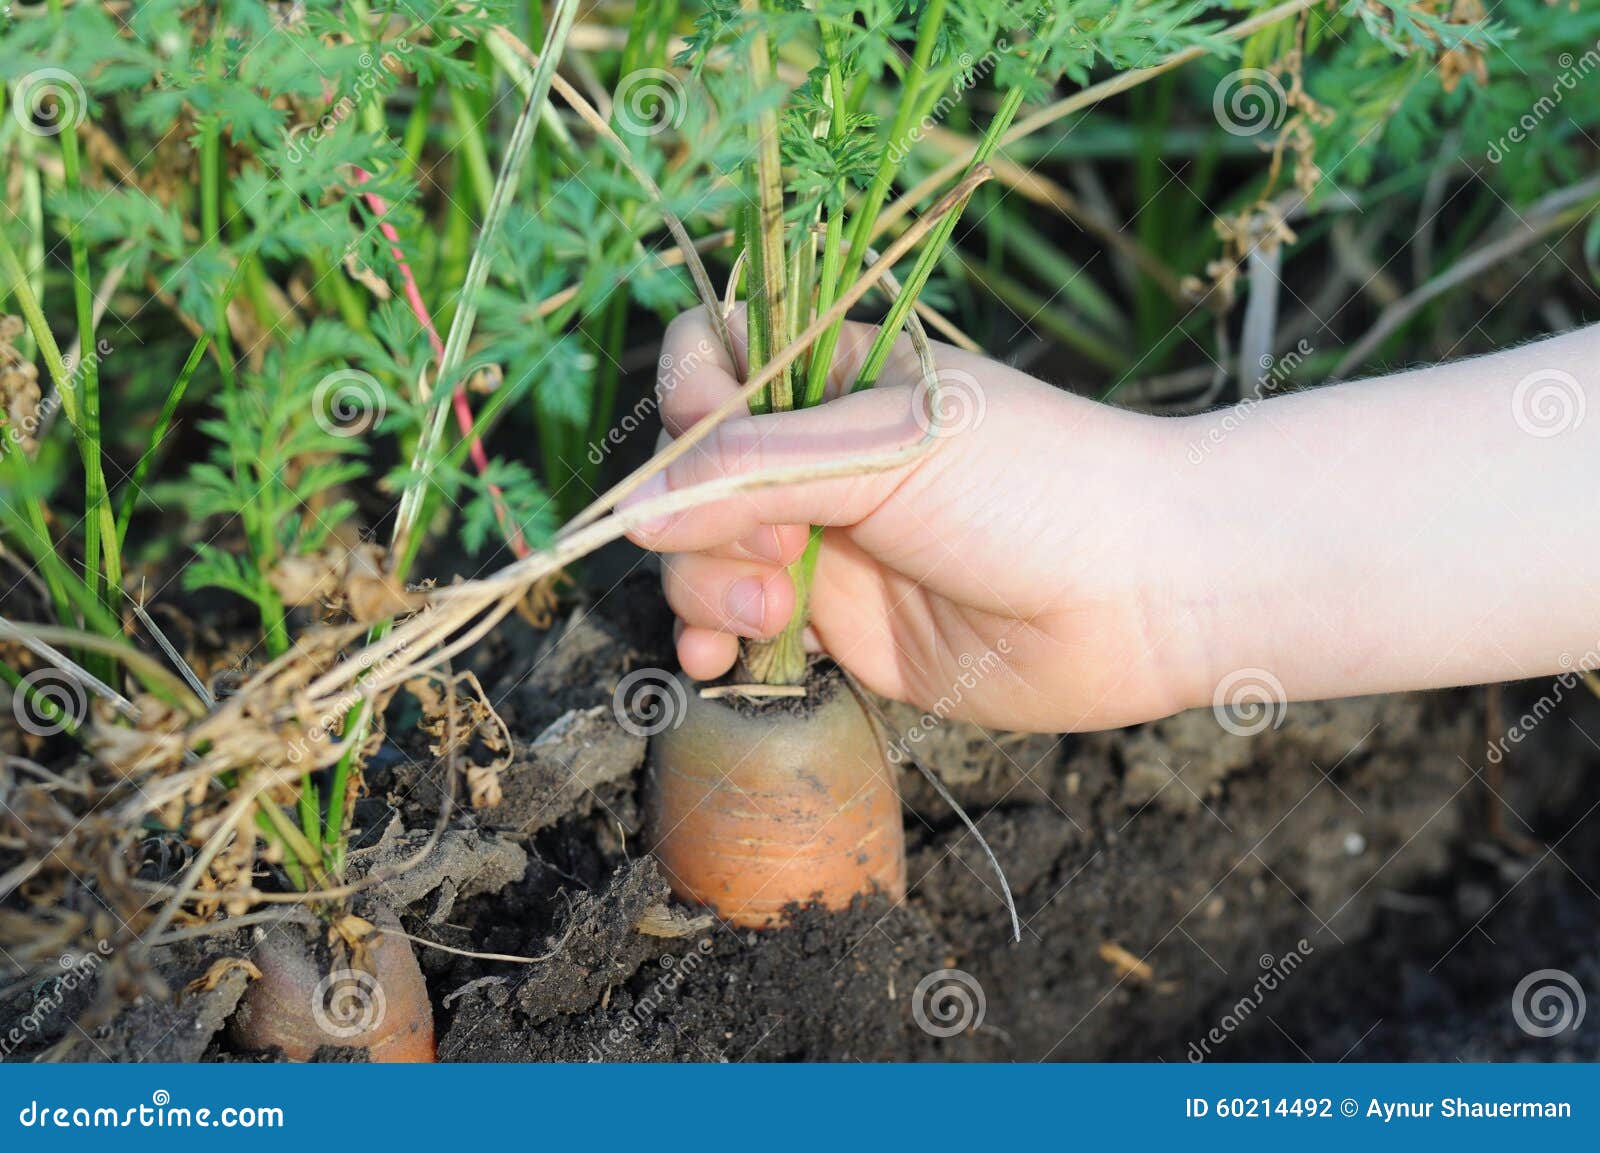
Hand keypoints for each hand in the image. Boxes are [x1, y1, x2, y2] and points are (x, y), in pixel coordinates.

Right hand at [622, 307, 1206, 731]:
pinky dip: (712, 640)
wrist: (1143, 597)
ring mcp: (825, 544)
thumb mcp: (888, 450)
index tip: (710, 444)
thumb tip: (629, 506)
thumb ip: (753, 471)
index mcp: (836, 377)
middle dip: (699, 517)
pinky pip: (738, 629)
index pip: (713, 358)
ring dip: (703, 585)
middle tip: (777, 549)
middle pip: (690, 472)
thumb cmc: (1036, 486)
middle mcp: (820, 458)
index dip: (688, 398)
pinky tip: (720, 658)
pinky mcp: (838, 627)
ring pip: (700, 555)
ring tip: (766, 614)